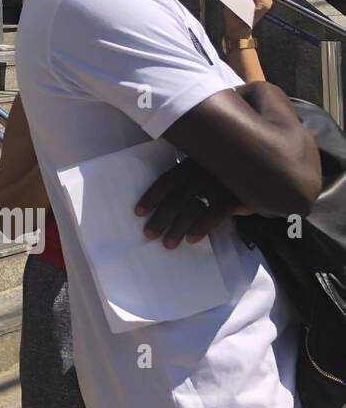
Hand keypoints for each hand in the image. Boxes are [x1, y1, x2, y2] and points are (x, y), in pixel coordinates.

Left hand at [134, 156, 251, 248]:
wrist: (270, 176)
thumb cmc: (230, 178)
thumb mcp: (208, 173)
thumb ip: (191, 182)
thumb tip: (164, 207)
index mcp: (193, 163)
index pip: (166, 180)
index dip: (152, 196)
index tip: (138, 212)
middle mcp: (203, 170)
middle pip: (175, 196)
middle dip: (161, 217)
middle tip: (148, 235)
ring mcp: (220, 181)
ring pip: (192, 206)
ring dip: (177, 227)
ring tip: (168, 244)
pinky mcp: (236, 195)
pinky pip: (214, 213)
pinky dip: (201, 227)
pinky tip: (191, 240)